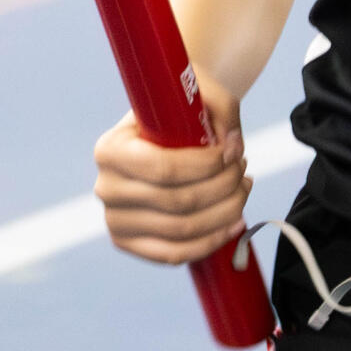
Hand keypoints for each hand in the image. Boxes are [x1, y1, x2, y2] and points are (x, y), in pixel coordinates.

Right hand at [92, 77, 251, 264]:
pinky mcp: (129, 243)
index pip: (165, 168)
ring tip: (243, 188)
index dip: (208, 165)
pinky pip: (174, 254)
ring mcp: (114, 220)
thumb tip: (233, 147)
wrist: (160, 131)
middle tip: (243, 168)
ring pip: (181, 230)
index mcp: (110, 149)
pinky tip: (235, 222)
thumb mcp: (200, 96)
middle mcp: (106, 187)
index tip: (235, 152)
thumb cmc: (181, 111)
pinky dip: (211, 241)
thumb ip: (222, 112)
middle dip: (223, 186)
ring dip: (225, 211)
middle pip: (177, 202)